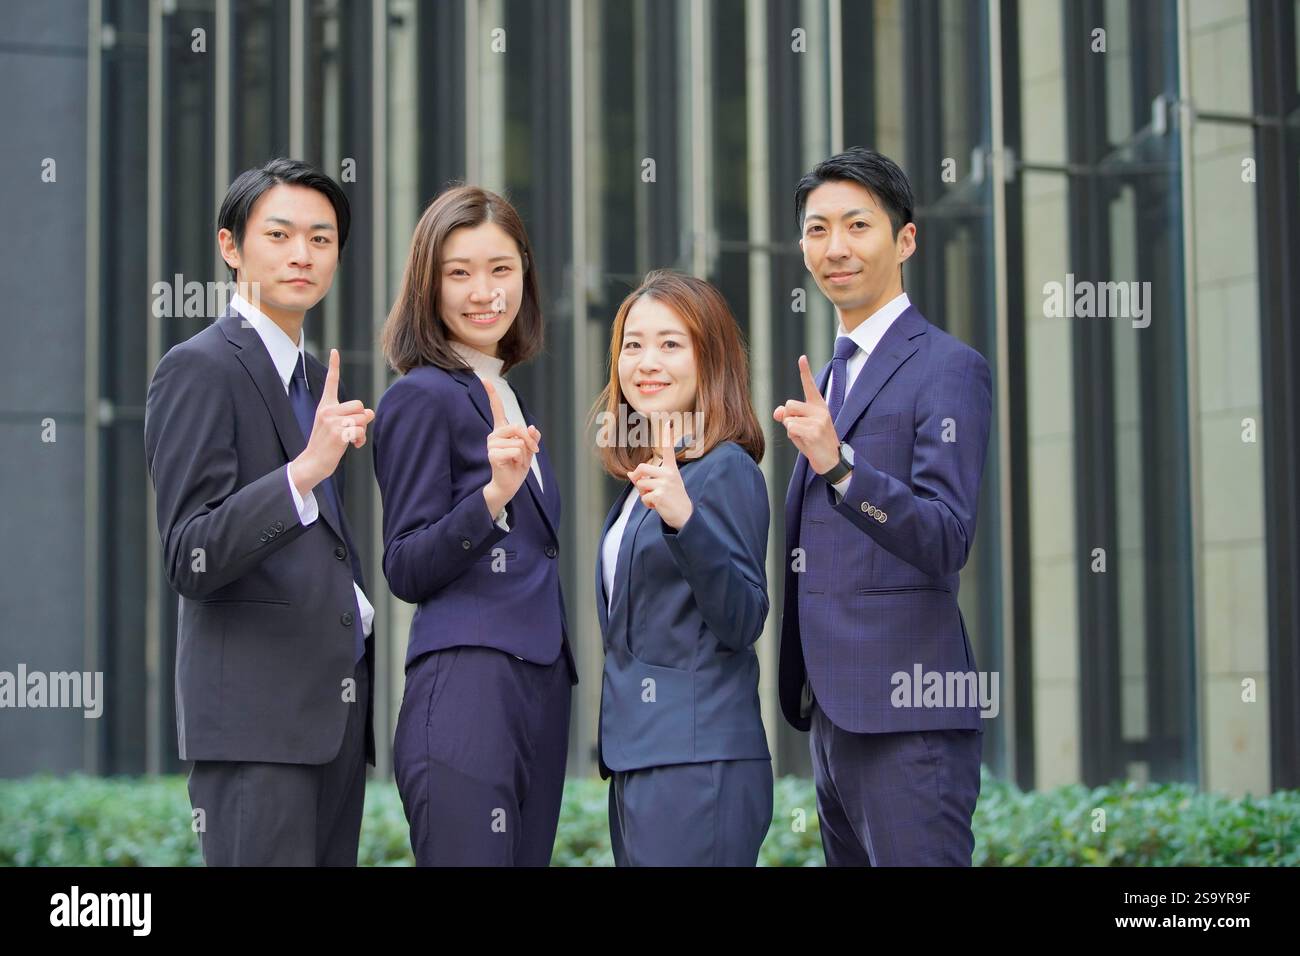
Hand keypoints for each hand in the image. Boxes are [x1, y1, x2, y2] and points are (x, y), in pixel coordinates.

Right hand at [290, 349, 374, 495]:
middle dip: (362, 419)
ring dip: (362, 431)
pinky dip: (360, 440)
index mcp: (325, 406)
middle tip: (353, 431)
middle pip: (359, 405)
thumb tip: (370, 413)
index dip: (334, 366)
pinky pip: (360, 430)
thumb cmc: (328, 445)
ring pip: (362, 418)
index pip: (331, 382)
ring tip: (352, 439)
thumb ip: (352, 417)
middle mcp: (327, 410)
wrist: (313, 462)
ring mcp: (332, 421)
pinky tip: (351, 446)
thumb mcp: (337, 427)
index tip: (335, 350)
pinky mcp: (338, 432)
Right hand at [481, 377, 540, 517]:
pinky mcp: (493, 454)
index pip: (497, 409)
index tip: (484, 379)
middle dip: (529, 441)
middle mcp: (494, 435)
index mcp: (502, 431)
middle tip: (529, 453)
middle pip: (518, 427)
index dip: (491, 394)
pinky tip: (511, 465)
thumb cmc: (517, 467)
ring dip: (524, 454)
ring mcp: (492, 444)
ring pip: (519, 441)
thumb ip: (532, 438)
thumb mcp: (529, 450)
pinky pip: (516, 450)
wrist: (509, 485)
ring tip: (516, 461)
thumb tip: (532, 428)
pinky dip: (520, 460)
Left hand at [628, 419, 692, 529]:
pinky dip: (647, 504)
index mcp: (672, 469)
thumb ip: (648, 478)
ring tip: (656, 499)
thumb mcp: (663, 486)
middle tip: (642, 488)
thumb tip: (629, 474)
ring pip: (641, 484)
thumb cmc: (673, 500)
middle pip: (642, 468)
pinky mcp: (661, 494)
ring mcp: (665, 483)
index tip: (668, 422)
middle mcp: (669, 473)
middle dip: (636, 478)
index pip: (668, 450)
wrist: (686, 516)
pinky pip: (643, 497)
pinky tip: (658, 506)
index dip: (666, 436)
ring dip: (643, 494)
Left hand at [773, 354, 840, 474]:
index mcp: (819, 406)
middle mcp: (820, 410)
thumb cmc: (815, 443)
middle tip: (801, 430)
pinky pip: (791, 429)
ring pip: (789, 419)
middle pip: (789, 405)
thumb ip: (788, 417)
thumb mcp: (800, 427)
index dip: (805, 371)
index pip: (810, 386)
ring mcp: (818, 420)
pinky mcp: (814, 431)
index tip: (802, 358)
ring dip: (791, 430)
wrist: (831, 462)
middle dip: (788, 418)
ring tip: (805, 438)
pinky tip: (806, 443)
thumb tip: (777, 413)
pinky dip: (793, 437)